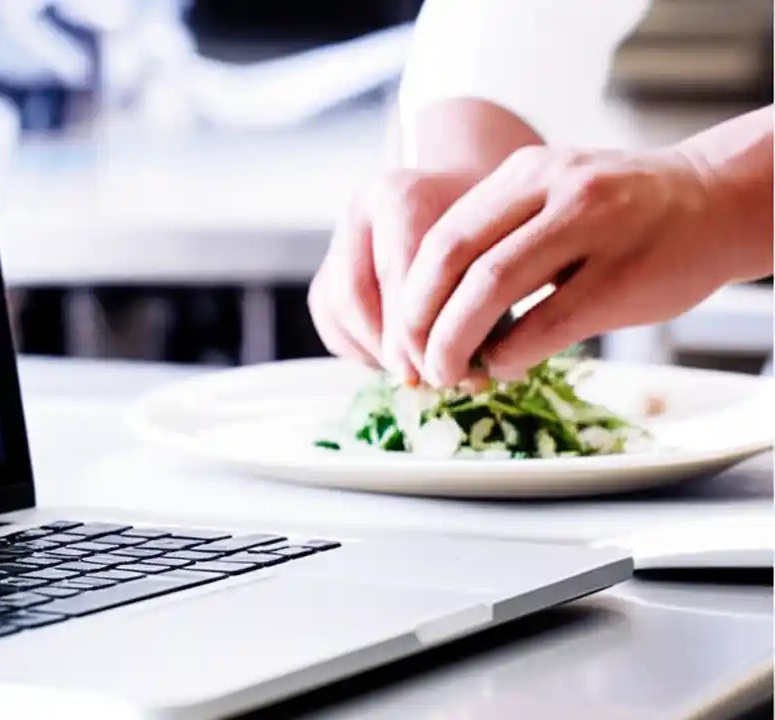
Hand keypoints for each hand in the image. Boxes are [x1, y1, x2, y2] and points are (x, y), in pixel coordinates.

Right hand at [308, 169, 484, 380]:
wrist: (465, 199)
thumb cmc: (489, 230)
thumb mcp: (497, 252)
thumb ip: (482, 302)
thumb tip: (466, 374)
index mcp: (402, 197)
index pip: (396, 272)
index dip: (415, 330)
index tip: (443, 369)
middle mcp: (359, 212)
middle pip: (356, 294)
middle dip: (390, 348)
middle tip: (425, 381)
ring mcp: (338, 238)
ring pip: (337, 309)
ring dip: (373, 351)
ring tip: (414, 374)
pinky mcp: (327, 268)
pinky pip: (331, 320)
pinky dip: (360, 348)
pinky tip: (396, 359)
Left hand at [397, 145, 764, 386]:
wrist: (721, 201)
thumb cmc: (626, 215)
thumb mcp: (555, 197)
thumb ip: (500, 236)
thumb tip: (434, 311)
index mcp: (525, 172)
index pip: (441, 235)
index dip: (412, 293)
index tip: (403, 334)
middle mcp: (552, 188)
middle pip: (455, 258)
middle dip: (422, 320)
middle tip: (417, 362)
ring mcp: (591, 227)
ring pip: (491, 286)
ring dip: (457, 340)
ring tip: (449, 373)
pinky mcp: (622, 275)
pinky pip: (547, 320)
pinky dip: (512, 352)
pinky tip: (503, 367)